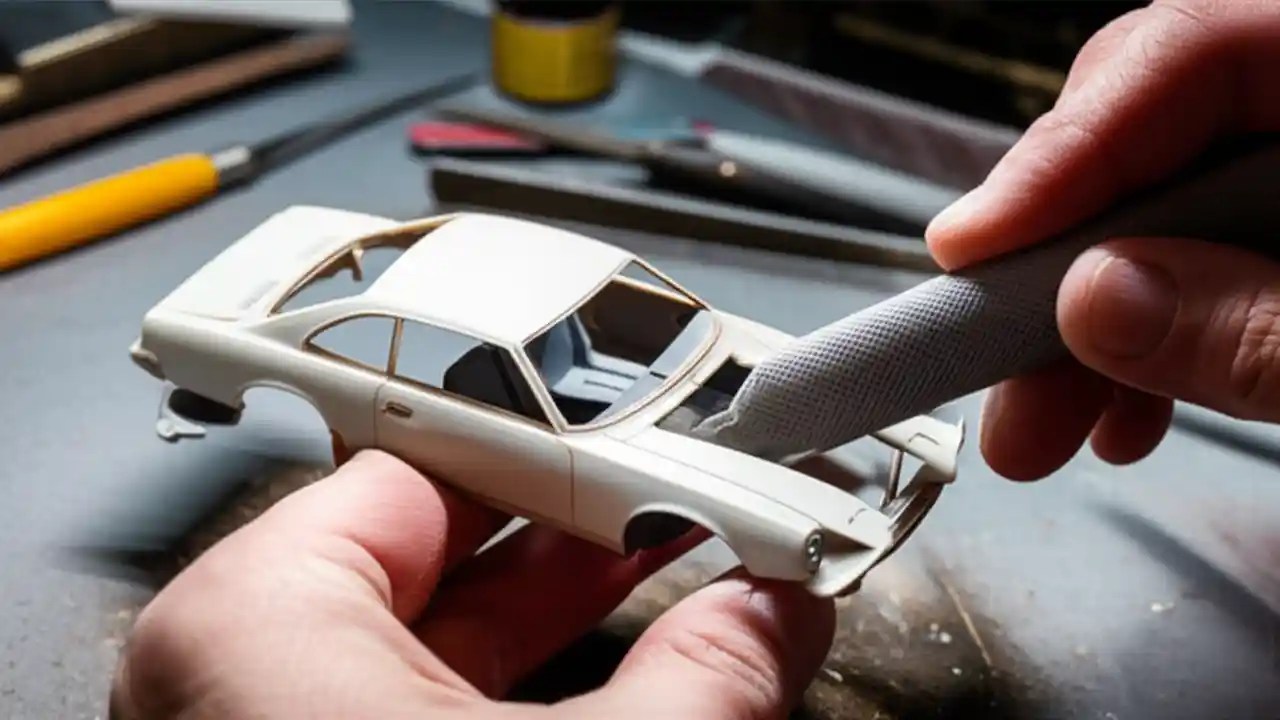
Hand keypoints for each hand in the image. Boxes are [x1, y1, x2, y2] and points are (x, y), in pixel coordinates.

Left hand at [108, 450, 834, 718]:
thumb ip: (709, 670)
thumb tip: (774, 613)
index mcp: (254, 628)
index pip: (427, 473)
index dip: (563, 465)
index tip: (649, 466)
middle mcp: (227, 691)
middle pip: (429, 561)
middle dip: (576, 549)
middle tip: (680, 526)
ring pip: (424, 652)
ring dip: (557, 629)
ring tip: (671, 598)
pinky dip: (509, 705)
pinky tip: (614, 695)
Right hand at [924, 0, 1279, 480]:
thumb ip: (1263, 329)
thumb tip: (1098, 302)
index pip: (1183, 56)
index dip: (1062, 154)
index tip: (968, 250)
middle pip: (1147, 141)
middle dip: (1056, 271)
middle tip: (997, 381)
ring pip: (1162, 211)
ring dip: (1087, 327)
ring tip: (1046, 429)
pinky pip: (1205, 257)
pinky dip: (1154, 336)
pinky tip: (1125, 409)